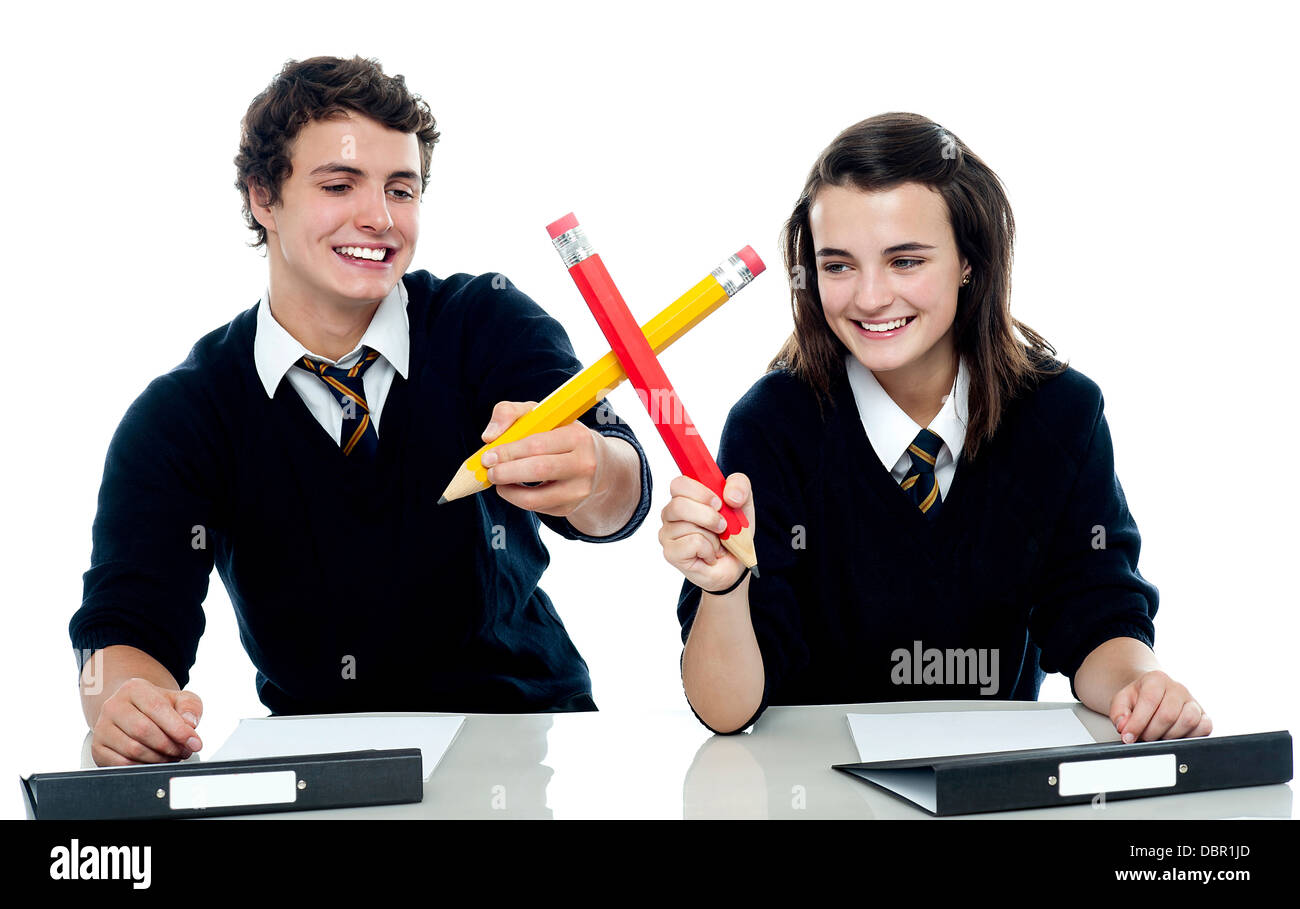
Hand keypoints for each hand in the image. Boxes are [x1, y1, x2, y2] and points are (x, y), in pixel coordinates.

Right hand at [91, 678, 202, 765]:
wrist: (133, 712)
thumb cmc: (158, 706)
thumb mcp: (180, 699)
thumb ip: (190, 708)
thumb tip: (190, 724)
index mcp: (134, 689)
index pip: (157, 709)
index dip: (178, 729)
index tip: (195, 743)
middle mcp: (113, 706)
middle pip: (143, 731)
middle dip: (170, 746)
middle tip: (185, 751)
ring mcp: (102, 728)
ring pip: (132, 749)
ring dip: (159, 758)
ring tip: (173, 756)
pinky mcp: (98, 748)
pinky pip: (121, 764)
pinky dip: (143, 767)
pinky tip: (156, 763)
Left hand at [479, 401, 604, 517]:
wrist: (596, 463)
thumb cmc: (559, 434)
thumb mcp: (540, 416)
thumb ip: (509, 413)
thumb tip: (489, 436)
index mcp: (577, 436)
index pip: (537, 445)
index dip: (508, 451)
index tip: (488, 456)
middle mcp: (584, 464)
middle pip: (538, 471)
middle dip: (506, 472)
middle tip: (489, 471)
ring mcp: (579, 490)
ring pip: (534, 498)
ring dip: (508, 491)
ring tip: (499, 481)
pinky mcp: (570, 508)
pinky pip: (537, 508)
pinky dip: (518, 498)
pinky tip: (514, 487)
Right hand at [659, 473, 753, 592]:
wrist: (736, 564)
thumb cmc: (733, 533)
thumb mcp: (743, 504)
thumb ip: (740, 486)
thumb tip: (730, 495)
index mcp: (684, 497)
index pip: (679, 484)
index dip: (700, 492)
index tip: (718, 503)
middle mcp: (670, 513)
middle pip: (679, 505)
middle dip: (709, 516)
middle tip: (722, 526)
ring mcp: (667, 534)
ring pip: (688, 526)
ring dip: (712, 536)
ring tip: (716, 543)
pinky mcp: (671, 553)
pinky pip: (692, 543)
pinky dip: (708, 550)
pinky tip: (709, 554)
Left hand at [1110, 670, 1210, 742]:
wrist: (1153, 693)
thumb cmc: (1138, 698)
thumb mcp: (1121, 701)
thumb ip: (1118, 713)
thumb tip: (1124, 727)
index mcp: (1156, 679)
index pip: (1149, 701)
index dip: (1137, 722)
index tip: (1128, 736)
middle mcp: (1178, 688)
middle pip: (1168, 714)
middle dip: (1152, 732)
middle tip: (1143, 737)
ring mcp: (1193, 701)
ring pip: (1188, 721)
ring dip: (1170, 735)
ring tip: (1158, 736)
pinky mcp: (1203, 715)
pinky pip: (1204, 727)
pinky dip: (1190, 736)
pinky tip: (1175, 736)